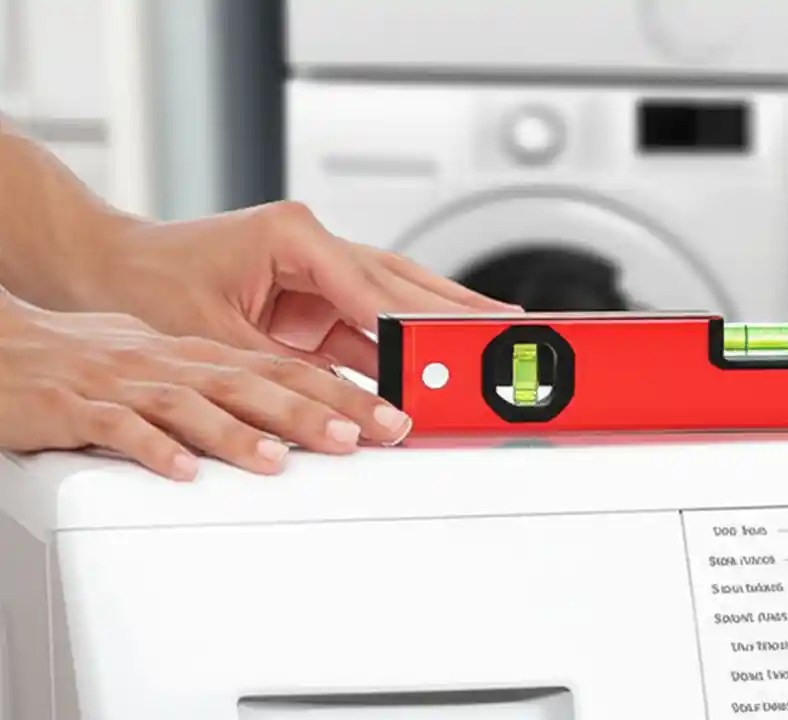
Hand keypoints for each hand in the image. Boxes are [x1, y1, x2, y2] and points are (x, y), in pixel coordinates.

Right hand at [0, 292, 416, 480]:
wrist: (4, 342)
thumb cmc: (88, 357)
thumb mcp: (171, 362)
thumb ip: (229, 387)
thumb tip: (293, 415)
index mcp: (200, 353)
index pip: (285, 369)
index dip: (344, 392)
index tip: (391, 416)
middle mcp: (172, 362)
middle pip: (256, 383)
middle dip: (319, 410)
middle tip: (370, 432)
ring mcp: (125, 382)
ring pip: (193, 403)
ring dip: (241, 431)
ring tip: (282, 458)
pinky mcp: (76, 405)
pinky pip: (117, 428)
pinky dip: (152, 448)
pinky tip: (181, 470)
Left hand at [76, 201, 519, 378]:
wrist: (108, 266)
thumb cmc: (147, 280)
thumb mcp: (217, 336)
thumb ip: (287, 372)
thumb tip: (342, 409)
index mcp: (294, 235)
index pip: (371, 287)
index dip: (416, 324)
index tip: (453, 346)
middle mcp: (314, 246)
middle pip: (403, 283)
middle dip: (456, 311)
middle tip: (508, 329)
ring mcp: (318, 272)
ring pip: (396, 299)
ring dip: (439, 324)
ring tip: (490, 342)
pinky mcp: (314, 301)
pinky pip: (370, 324)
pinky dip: (402, 346)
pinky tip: (436, 363)